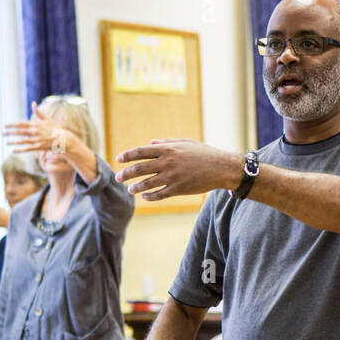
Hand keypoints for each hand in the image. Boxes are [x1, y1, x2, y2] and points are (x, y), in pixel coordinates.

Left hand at [4, 102, 68, 155]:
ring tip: (6, 142)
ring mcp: (37, 140)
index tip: (5, 126)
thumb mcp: (47, 119)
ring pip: (22, 141)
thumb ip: (38, 112)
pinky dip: (20, 150)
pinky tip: (13, 150)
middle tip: (2, 133)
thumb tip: (33, 103)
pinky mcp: (39, 147)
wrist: (65, 139)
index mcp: (36, 125)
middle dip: (10, 133)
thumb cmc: (56, 129)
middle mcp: (35, 132)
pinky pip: (27, 149)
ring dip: (13, 141)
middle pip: (20, 132)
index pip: (21, 124)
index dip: (12, 125)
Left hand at [115, 139, 240, 199]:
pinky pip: (160, 194)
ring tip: (130, 190)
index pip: (141, 152)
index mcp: (167, 149)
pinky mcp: (179, 189)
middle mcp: (167, 162)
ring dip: (136, 187)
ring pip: (147, 183)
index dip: (127, 156)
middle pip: (139, 168)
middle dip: (126, 173)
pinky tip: (144, 197)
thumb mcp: (185, 143)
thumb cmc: (204, 153)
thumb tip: (150, 143)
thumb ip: (166, 142)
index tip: (118, 160)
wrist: (221, 167)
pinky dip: (150, 196)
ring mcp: (173, 176)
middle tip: (118, 178)